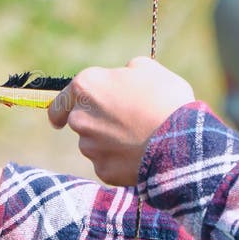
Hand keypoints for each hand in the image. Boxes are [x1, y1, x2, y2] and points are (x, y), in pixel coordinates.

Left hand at [48, 56, 194, 185]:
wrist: (179, 141)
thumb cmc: (165, 99)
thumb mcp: (148, 70)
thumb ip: (125, 71)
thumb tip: (121, 76)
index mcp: (86, 87)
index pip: (60, 101)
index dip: (61, 109)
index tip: (58, 120)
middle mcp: (80, 118)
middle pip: (80, 123)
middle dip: (97, 124)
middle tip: (125, 123)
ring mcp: (90, 147)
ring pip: (94, 145)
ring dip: (109, 142)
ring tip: (140, 138)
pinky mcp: (103, 170)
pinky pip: (108, 164)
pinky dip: (120, 161)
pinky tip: (140, 154)